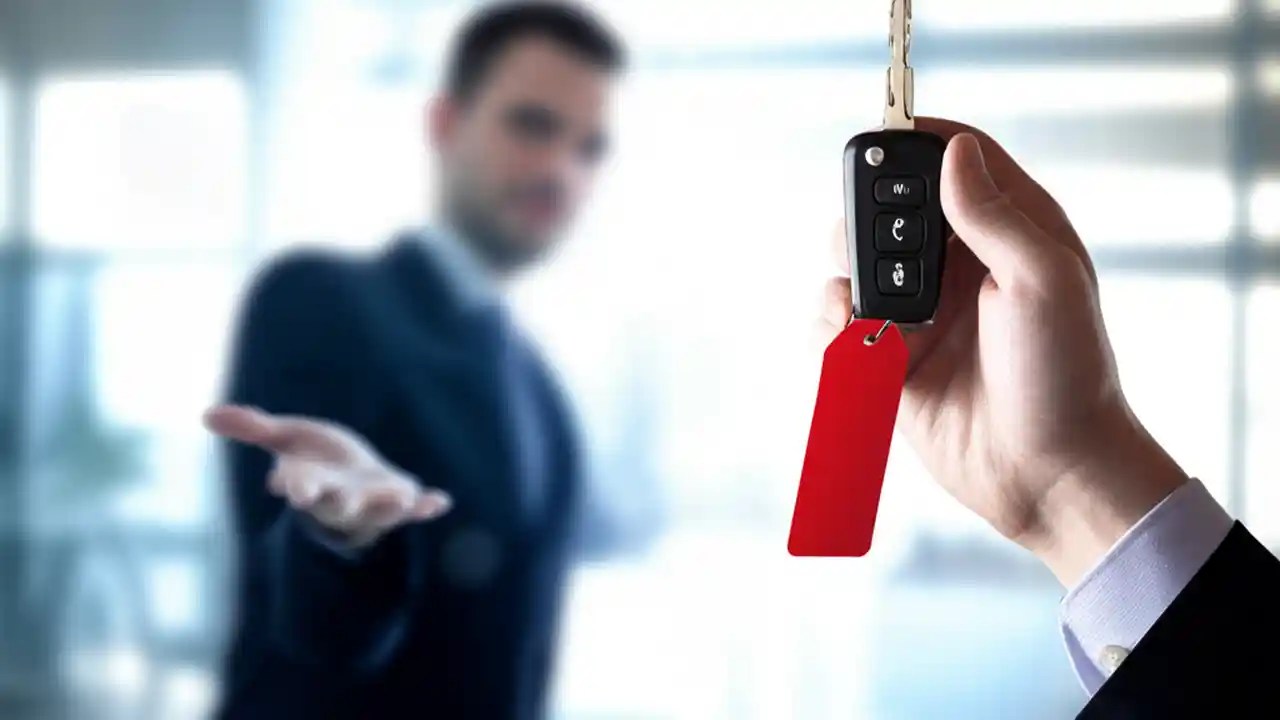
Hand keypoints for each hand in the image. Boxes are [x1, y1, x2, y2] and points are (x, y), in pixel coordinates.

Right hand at [205, 405, 451, 547]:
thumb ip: (254, 428)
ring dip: (388, 507)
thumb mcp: (286, 438)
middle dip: (338, 501)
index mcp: (311, 484)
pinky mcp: (400, 501)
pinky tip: (440, 502)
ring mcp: (372, 504)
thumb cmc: (316, 460)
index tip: (286, 484)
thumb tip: (207, 413)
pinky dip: (424, 507)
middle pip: (337, 506)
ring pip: (378, 512)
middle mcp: (340, 500)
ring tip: (400, 498)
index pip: (300, 487)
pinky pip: (413, 509)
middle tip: (336, 498)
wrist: (353, 480)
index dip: (294, 485)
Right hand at [819, 118, 1187, 585]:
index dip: (915, 141)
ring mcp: (921, 311)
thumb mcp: (1041, 280)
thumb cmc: (1064, 376)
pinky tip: (852, 341)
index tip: (878, 139)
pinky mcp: (890, 357)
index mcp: (1009, 231)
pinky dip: (830, 328)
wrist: (1047, 473)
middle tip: (867, 246)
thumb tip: (953, 150)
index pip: (956, 159)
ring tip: (864, 306)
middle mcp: (959, 265)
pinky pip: (838, 325)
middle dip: (863, 218)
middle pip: (888, 207)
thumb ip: (992, 215)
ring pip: (852, 265)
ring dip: (843, 277)